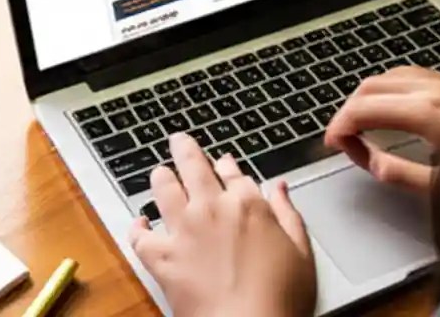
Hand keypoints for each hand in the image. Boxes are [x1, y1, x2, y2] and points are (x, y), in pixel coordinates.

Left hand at [128, 133, 315, 316]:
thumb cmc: (280, 298)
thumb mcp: (301, 253)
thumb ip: (289, 215)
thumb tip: (280, 188)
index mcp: (247, 204)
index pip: (231, 171)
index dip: (225, 164)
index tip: (223, 163)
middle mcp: (211, 208)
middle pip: (192, 164)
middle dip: (184, 148)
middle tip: (179, 141)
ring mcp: (182, 230)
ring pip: (162, 186)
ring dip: (161, 176)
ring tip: (160, 173)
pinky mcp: (161, 257)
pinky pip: (139, 234)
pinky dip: (137, 226)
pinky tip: (139, 222)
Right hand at [324, 66, 439, 193]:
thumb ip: (399, 173)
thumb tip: (371, 163)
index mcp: (425, 113)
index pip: (364, 108)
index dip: (340, 125)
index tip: (333, 144)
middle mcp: (431, 89)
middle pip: (368, 87)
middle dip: (347, 111)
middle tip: (342, 139)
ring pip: (384, 76)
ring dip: (364, 97)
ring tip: (359, 124)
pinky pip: (405, 73)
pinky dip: (385, 87)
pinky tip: (385, 105)